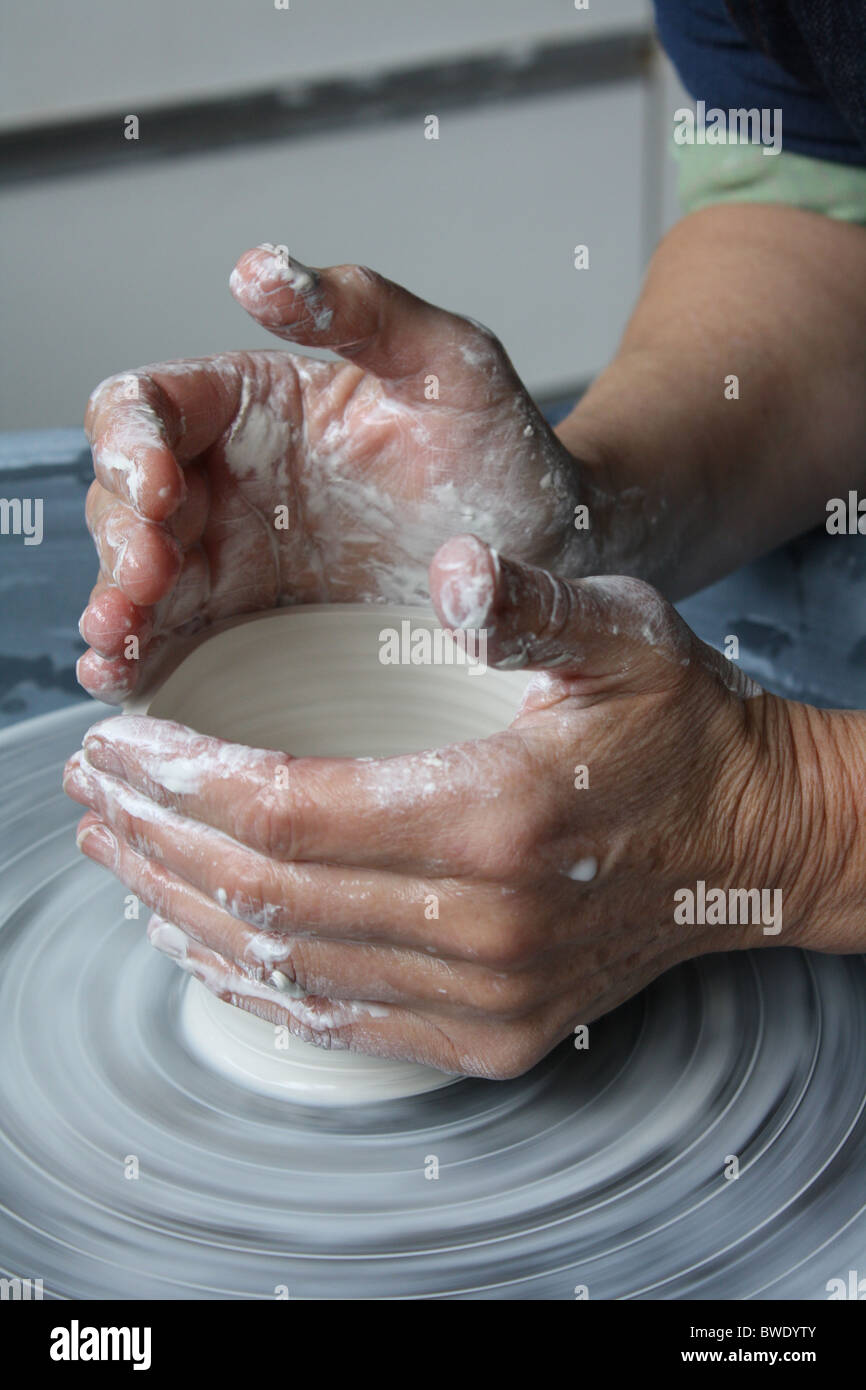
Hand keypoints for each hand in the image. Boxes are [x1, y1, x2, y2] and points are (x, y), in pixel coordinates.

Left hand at [64, 537, 847, 1078]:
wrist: (755, 842)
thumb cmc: (684, 726)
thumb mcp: (627, 635)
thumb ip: (532, 604)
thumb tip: (454, 575)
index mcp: (496, 816)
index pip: (285, 811)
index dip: (181, 781)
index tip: (115, 744)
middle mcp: (483, 925)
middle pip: (266, 895)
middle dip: (155, 840)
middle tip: (90, 793)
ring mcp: (488, 998)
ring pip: (288, 966)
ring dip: (181, 910)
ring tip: (115, 856)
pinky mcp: (494, 1036)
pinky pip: (340, 1020)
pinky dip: (253, 978)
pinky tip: (197, 939)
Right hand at [78, 245, 592, 702]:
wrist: (547, 553)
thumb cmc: (502, 448)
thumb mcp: (448, 360)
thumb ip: (361, 306)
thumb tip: (257, 269)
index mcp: (255, 403)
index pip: (150, 404)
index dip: (130, 441)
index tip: (158, 488)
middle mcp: (229, 477)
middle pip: (125, 497)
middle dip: (121, 538)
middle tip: (147, 580)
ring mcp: (235, 558)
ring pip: (137, 577)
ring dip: (114, 607)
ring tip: (120, 642)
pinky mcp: (250, 626)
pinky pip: (176, 638)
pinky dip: (139, 655)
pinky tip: (132, 674)